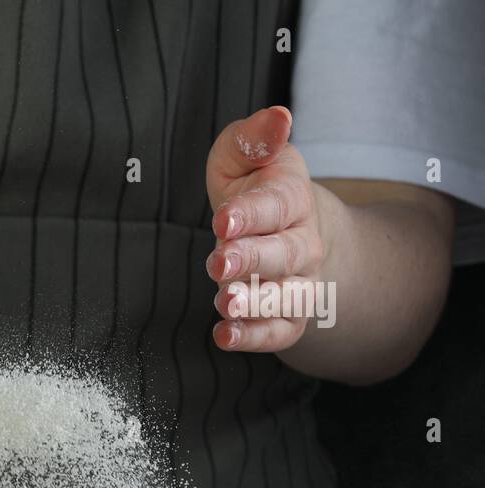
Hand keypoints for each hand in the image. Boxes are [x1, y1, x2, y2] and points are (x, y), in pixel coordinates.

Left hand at [204, 106, 328, 352]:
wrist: (289, 231)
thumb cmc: (257, 189)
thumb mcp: (250, 155)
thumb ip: (254, 138)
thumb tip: (278, 117)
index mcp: (292, 199)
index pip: (277, 205)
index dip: (251, 213)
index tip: (224, 218)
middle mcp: (301, 244)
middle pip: (283, 254)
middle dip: (251, 258)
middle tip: (219, 261)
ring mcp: (297, 283)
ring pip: (286, 297)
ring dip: (256, 302)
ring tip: (227, 302)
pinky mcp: (286, 317)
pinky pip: (279, 332)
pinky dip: (255, 337)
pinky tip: (224, 335)